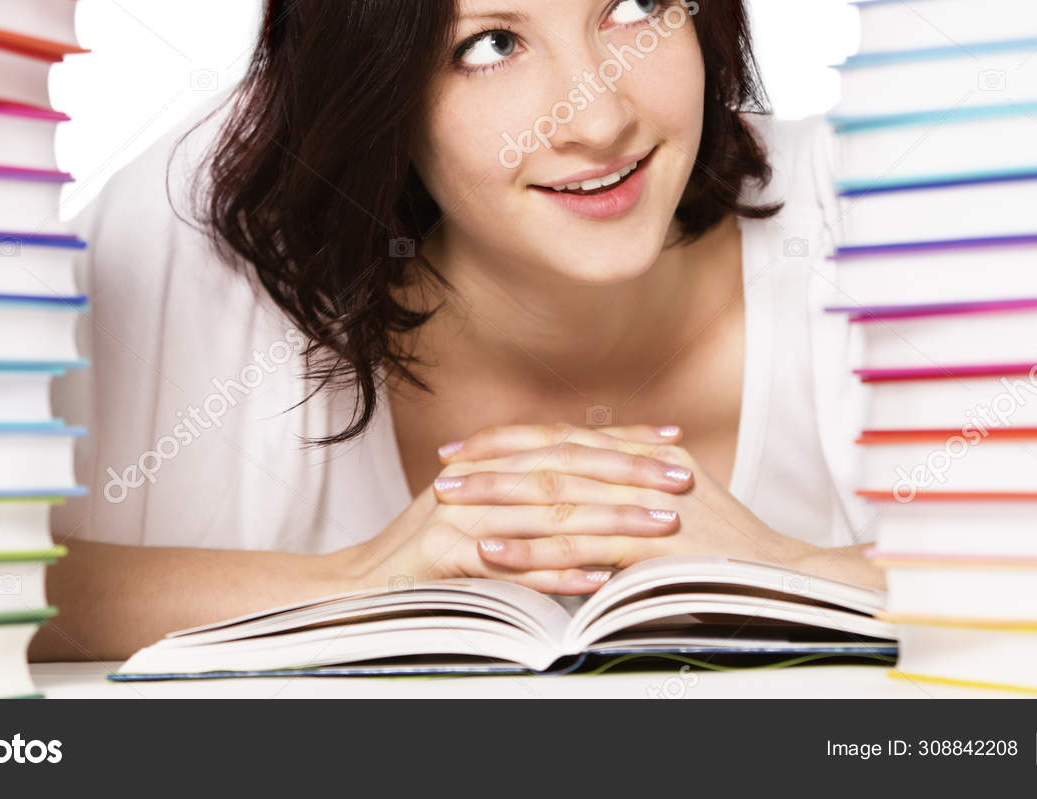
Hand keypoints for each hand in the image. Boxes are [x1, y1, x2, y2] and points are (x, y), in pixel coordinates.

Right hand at [344, 423, 696, 594]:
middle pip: (564, 471)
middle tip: (683, 482)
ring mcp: (457, 517)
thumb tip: (597, 504)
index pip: (565, 445)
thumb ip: (528, 508)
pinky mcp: (443, 557)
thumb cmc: (425, 567)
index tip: (673, 444)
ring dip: (611, 520)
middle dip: (629, 475)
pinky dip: (559, 572)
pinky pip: (511, 565)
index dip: (620, 440)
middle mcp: (475, 481)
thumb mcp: (482, 524)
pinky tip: (602, 577)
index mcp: (488, 466)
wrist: (353, 595)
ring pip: (547, 513)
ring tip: (663, 526)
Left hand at [436, 422, 883, 588]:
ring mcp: (648, 506)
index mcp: (648, 454)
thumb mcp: (672, 509)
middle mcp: (646, 469)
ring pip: (557, 497)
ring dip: (497, 501)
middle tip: (443, 470)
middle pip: (553, 458)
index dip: (512, 440)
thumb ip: (628, 488)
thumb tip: (576, 482)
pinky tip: (489, 553)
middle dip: (492, 463)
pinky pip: (578, 547)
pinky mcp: (651, 548)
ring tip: (450, 506)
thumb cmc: (725, 554)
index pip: (565, 437)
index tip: (465, 447)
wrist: (781, 584)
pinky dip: (530, 550)